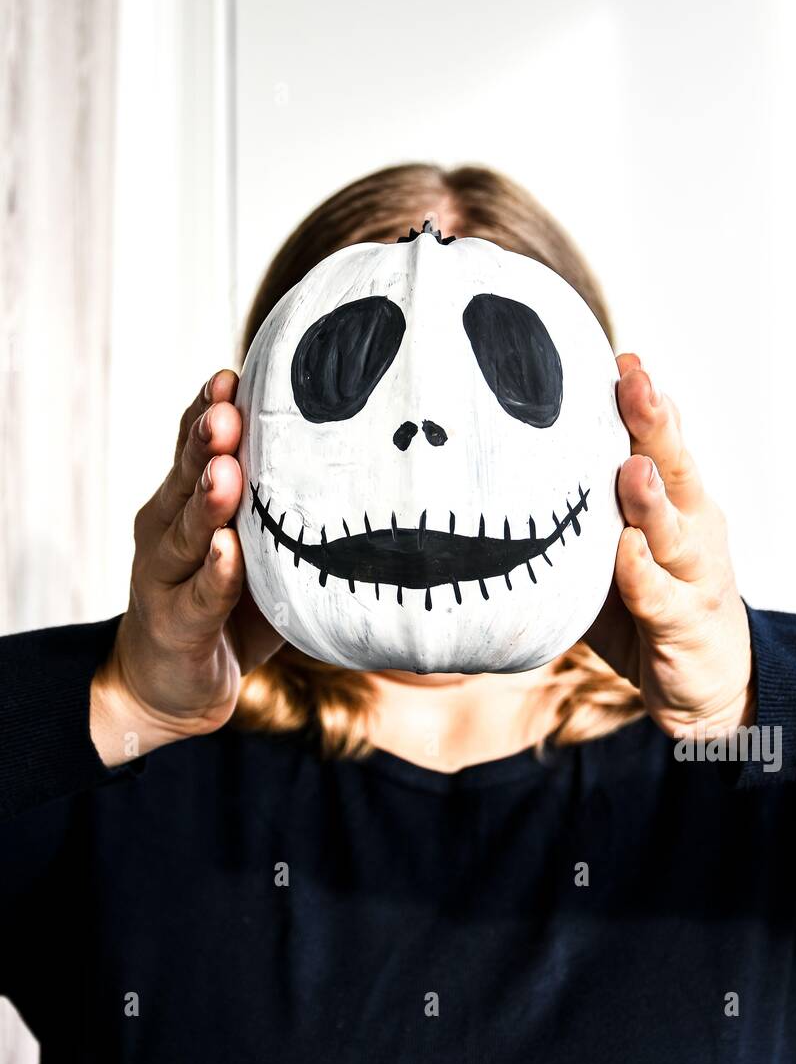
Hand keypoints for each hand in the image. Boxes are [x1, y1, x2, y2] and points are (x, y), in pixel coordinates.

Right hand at [90, 370, 282, 765]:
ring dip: (209, 498)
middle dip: (207, 439)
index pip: (194, 446)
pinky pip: (199, 595)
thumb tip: (363, 473)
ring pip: (188, 531)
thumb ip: (282, 515)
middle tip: (227, 407)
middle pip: (187, 475)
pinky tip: (225, 550)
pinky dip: (215, 573)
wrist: (167, 689)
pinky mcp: (176, 625)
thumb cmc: (221, 609)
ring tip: (226, 469)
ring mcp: (165, 578)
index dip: (209, 409)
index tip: (232, 374)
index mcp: (184, 502)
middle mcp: (166, 530)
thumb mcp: (253, 552)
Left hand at [584, 354, 753, 739]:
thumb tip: (503, 466)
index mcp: (675, 500)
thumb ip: (582, 508)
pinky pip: (658, 596)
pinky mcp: (682, 623)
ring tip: (631, 466)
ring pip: (670, 528)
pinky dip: (642, 574)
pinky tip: (627, 551)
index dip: (646, 399)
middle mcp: (691, 526)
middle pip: (674, 466)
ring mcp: (692, 574)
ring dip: (650, 496)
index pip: (662, 440)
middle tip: (633, 380)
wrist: (712, 681)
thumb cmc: (650, 602)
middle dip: (653, 422)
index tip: (622, 357)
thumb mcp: (615, 545)